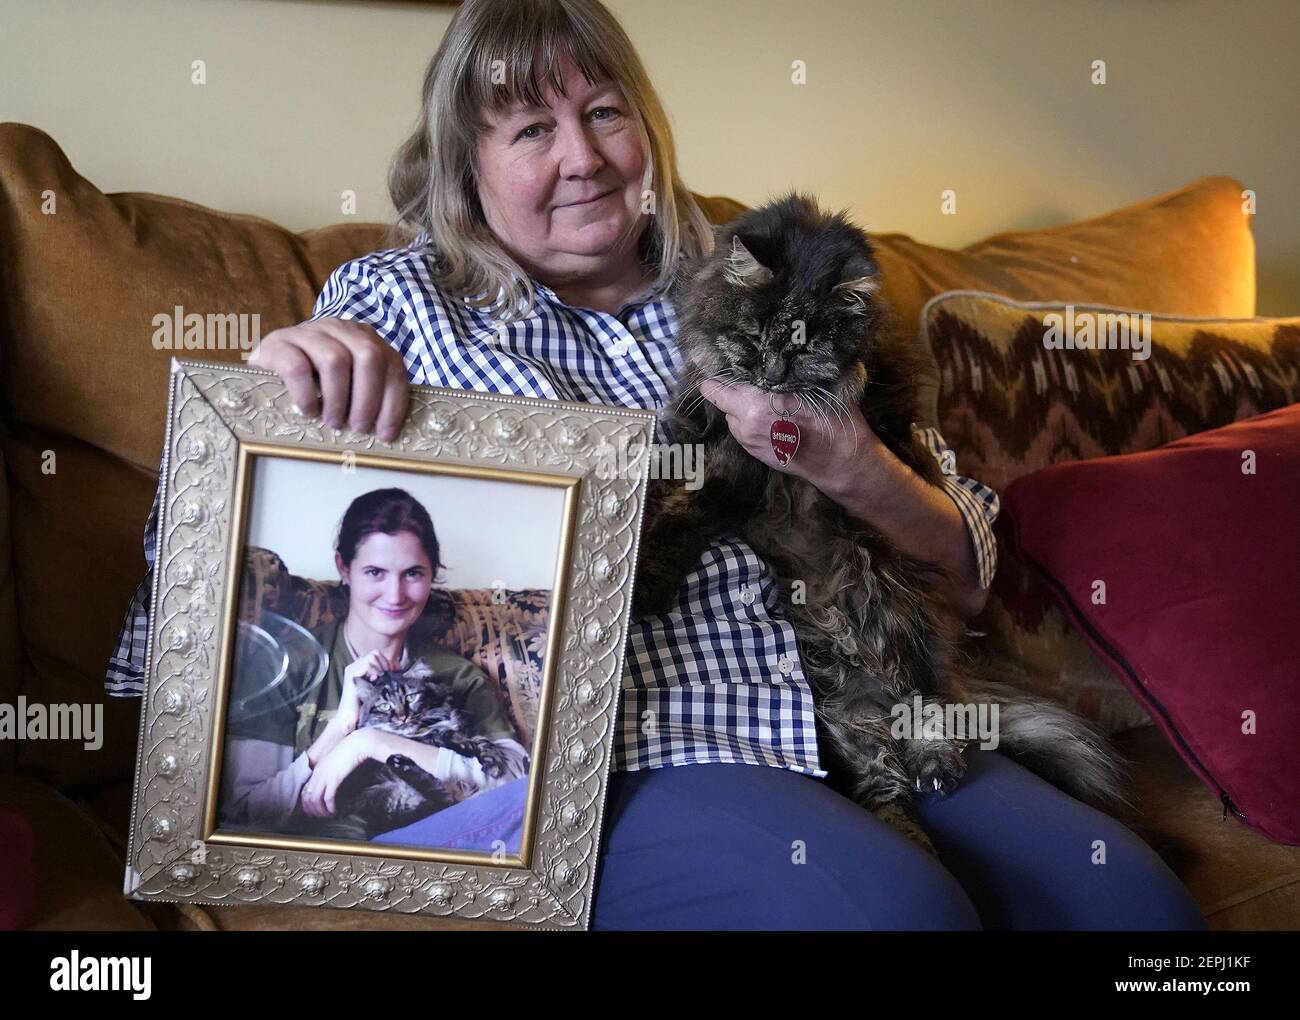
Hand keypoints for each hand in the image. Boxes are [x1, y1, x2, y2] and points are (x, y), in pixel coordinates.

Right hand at [247, 317, 408, 441]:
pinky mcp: (277, 343)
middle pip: (368, 356)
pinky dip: (307, 395)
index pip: (391, 364)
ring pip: (334, 360)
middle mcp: (339, 328)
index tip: (386, 434)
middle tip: (359, 427)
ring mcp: (307, 332)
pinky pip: (297, 367)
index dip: (393, 402)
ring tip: (334, 423)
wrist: (266, 368)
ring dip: (338, 399)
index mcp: (363, 338)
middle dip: (368, 399)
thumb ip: (371, 395)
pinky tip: (309, 413)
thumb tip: (389, 433)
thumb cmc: (315, 384)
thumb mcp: (348, 385)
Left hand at [300, 730, 381, 816]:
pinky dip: (329, 807)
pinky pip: (327, 798)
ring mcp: (325, 776)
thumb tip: (331, 781)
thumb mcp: (335, 761)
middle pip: (307, 797)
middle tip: (319, 816)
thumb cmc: (350, 750)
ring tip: (327, 815)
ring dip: (320, 811)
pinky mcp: (334, 779)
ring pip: (315, 800)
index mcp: (317, 769)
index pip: (305, 790)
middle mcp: (318, 773)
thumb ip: (330, 770)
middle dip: (312, 810)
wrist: (357, 744)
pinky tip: (334, 810)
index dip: (307, 802)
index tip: (313, 810)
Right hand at [335, 649, 397, 732]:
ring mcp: (352, 669)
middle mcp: (356, 666)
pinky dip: (375, 671)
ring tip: (381, 679)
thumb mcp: (379, 686)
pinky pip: (367, 665)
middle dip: (385, 664)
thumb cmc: (366, 704)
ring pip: (372, 657)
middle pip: (376, 654)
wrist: (351, 717)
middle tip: (387, 677)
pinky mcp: (351, 675)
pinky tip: (376, 680)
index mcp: (361, 667)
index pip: (378, 655)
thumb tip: (398, 665)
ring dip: (381, 667)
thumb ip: (386, 675)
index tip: (393, 674)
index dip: (388, 663)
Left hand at [697, 378, 881, 492]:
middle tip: (745, 377)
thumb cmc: (832, 421)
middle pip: (722, 400)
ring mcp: (748, 441)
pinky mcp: (754, 453)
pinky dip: (749, 420)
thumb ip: (794, 367)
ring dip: (740, 406)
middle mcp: (746, 424)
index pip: (716, 387)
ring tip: (760, 397)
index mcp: (755, 404)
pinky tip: (769, 414)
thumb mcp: (817, 385)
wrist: (840, 462)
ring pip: (732, 415)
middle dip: (730, 388)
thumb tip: (790, 340)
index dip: (713, 373)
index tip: (710, 360)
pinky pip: (743, 429)